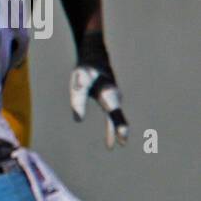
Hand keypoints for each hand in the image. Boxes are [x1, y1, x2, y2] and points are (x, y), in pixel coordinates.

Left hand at [70, 33, 127, 148]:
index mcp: (107, 92)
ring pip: (116, 117)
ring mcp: (113, 98)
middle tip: (123, 142)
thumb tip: (78, 120)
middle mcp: (114, 96)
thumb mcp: (79, 84)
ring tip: (119, 144)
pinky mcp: (108, 100)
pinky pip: (112, 117)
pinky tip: (111, 143)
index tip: (123, 135)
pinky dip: (111, 129)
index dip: (118, 124)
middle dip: (120, 128)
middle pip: (117, 115)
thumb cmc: (86, 71)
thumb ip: (78, 101)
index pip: (113, 111)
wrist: (95, 57)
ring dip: (117, 130)